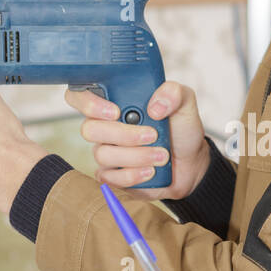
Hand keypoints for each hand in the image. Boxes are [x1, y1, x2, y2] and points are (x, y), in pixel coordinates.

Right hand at [64, 79, 209, 197]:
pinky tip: (151, 171)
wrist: (190, 163)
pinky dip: (132, 175)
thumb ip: (173, 94)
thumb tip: (154, 106)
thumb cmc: (181, 130)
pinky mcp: (112, 175)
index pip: (80, 96)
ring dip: (136, 156)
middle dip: (124, 134)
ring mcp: (106, 151)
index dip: (88, 103)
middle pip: (89, 129)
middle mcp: (105, 126)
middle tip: (152, 135)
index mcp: (115, 102)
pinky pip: (109, 177)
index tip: (115, 111)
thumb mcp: (184, 104)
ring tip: (162, 155)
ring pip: (103, 154)